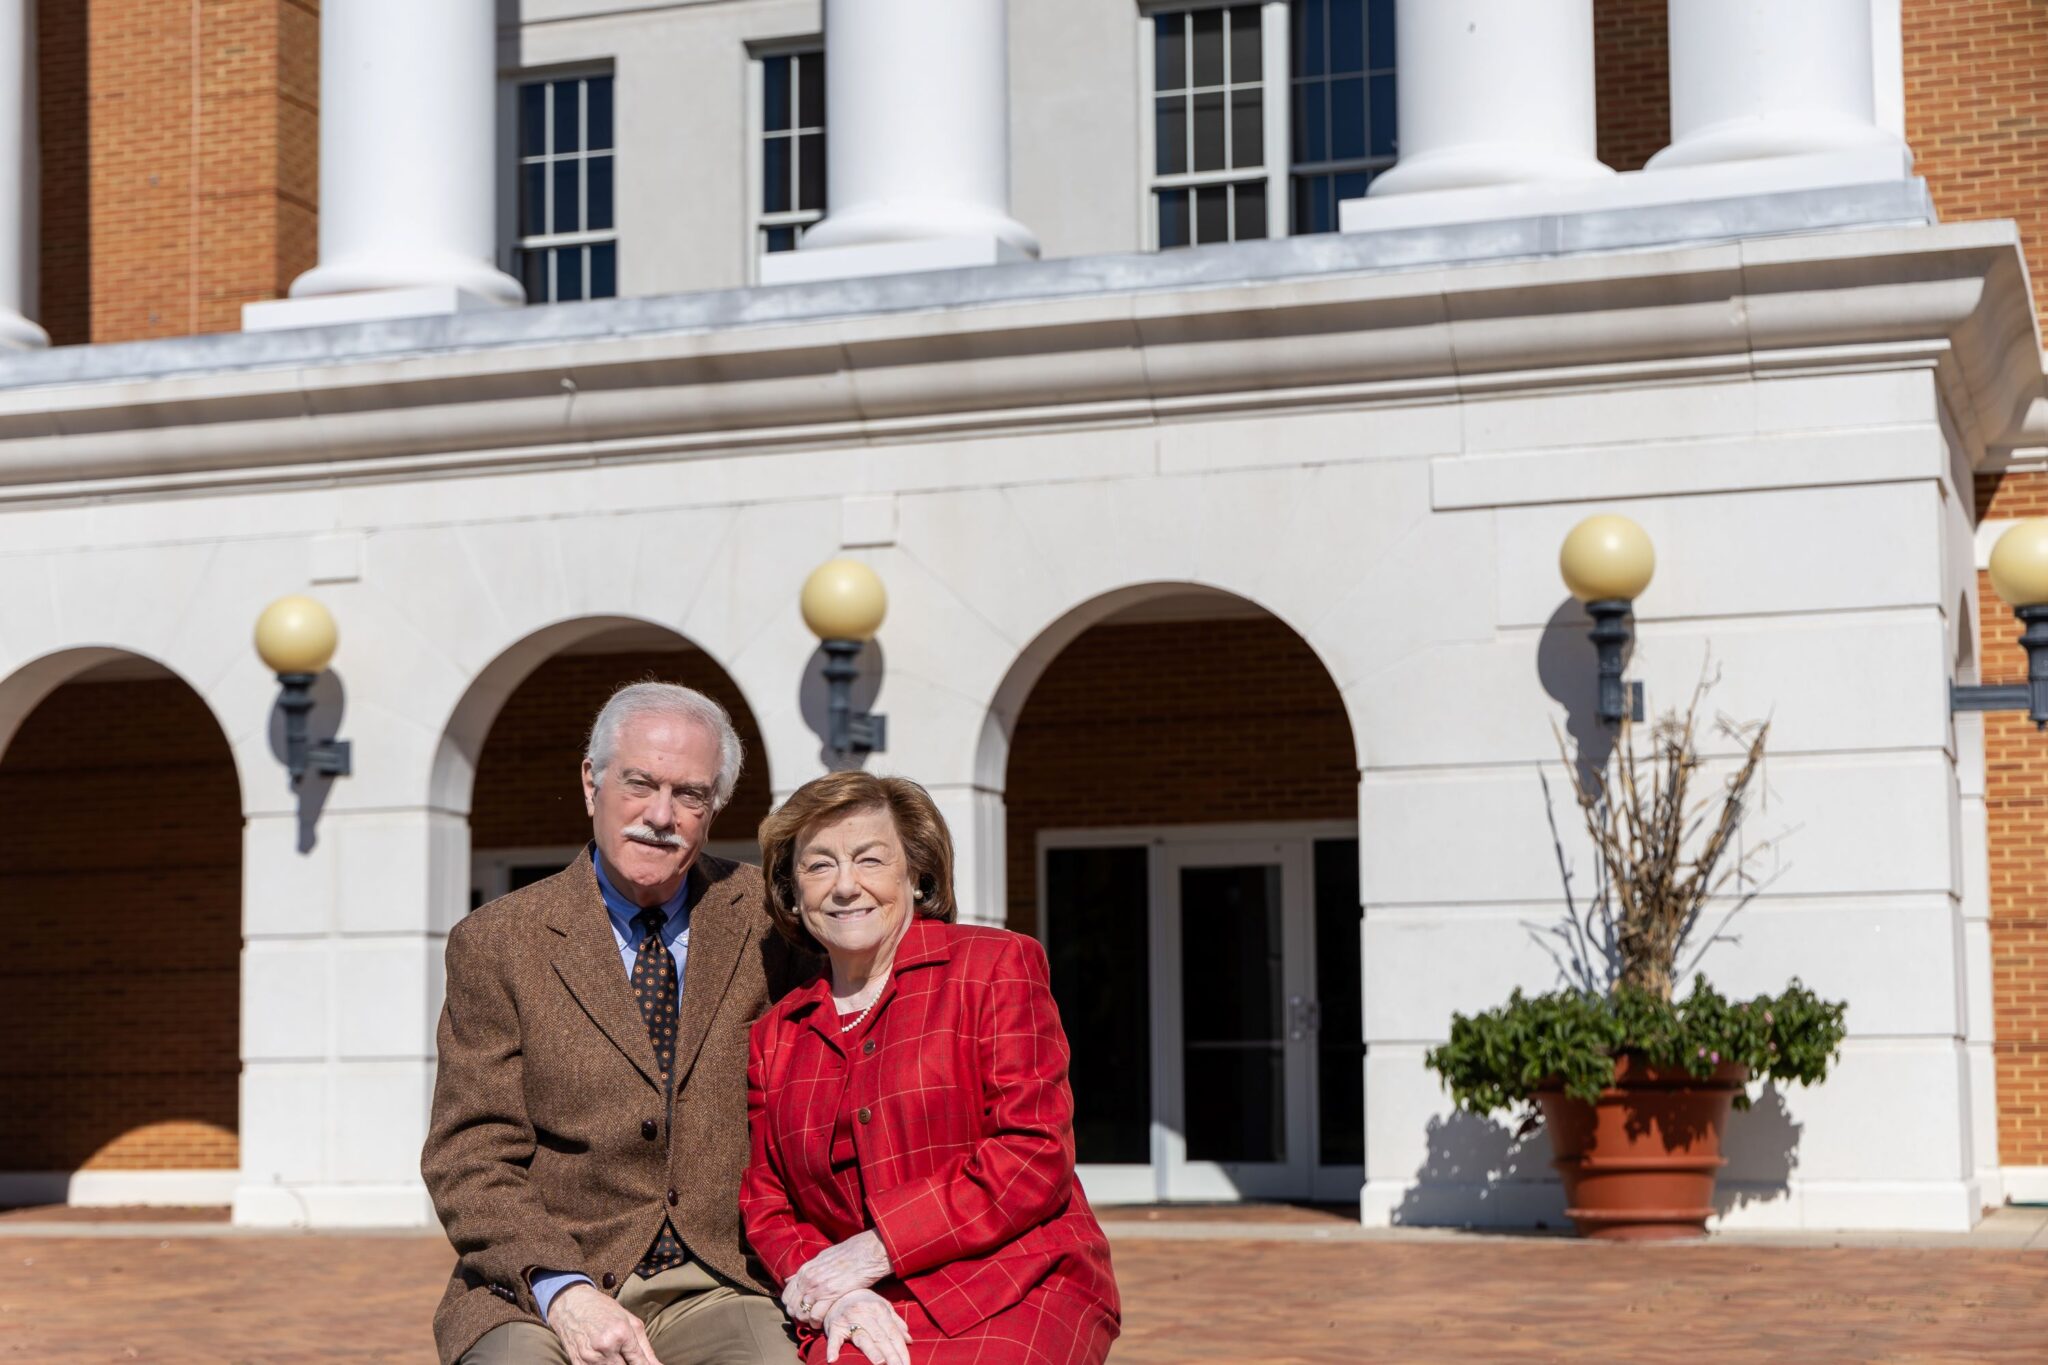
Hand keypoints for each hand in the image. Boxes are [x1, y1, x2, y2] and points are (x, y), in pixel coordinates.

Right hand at [548, 1282, 664, 1364]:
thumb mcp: (630, 1321)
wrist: (571, 1303)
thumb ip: (645, 1347)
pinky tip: (606, 1359)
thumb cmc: (603, 1309)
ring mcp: (589, 1358)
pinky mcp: (578, 1364)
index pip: (639, 1363)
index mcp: (621, 1334)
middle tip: (629, 1357)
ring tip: (617, 1356)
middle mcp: (605, 1348)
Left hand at [781, 1229, 892, 1326]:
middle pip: (792, 1308)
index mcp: (805, 1270)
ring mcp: (818, 1287)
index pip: (786, 1296)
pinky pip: (815, 1316)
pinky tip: (824, 1321)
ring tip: (818, 1321)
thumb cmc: (848, 1254)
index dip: (792, 1306)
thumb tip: (790, 1279)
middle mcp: (808, 1279)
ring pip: (802, 1314)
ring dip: (808, 1321)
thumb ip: (807, 1271)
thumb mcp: (822, 1258)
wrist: (867, 1252)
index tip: (801, 1310)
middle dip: (799, 1316)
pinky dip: (818, 1323)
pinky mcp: (831, 1294)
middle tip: (810, 1318)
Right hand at [821, 1289, 911, 1364]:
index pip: (893, 1332)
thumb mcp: (882, 1306)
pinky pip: (834, 1339)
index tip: (907, 1364)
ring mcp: (848, 1321)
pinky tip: (833, 1360)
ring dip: (872, 1351)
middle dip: (891, 1355)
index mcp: (879, 1309)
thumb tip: (909, 1340)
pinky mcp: (834, 1327)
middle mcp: (865, 1314)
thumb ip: (895, 1322)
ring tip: (880, 1363)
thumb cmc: (864, 1302)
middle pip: (881, 1338)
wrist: (838, 1292)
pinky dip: (832, 1349)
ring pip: (862, 1338)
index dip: (901, 1349)